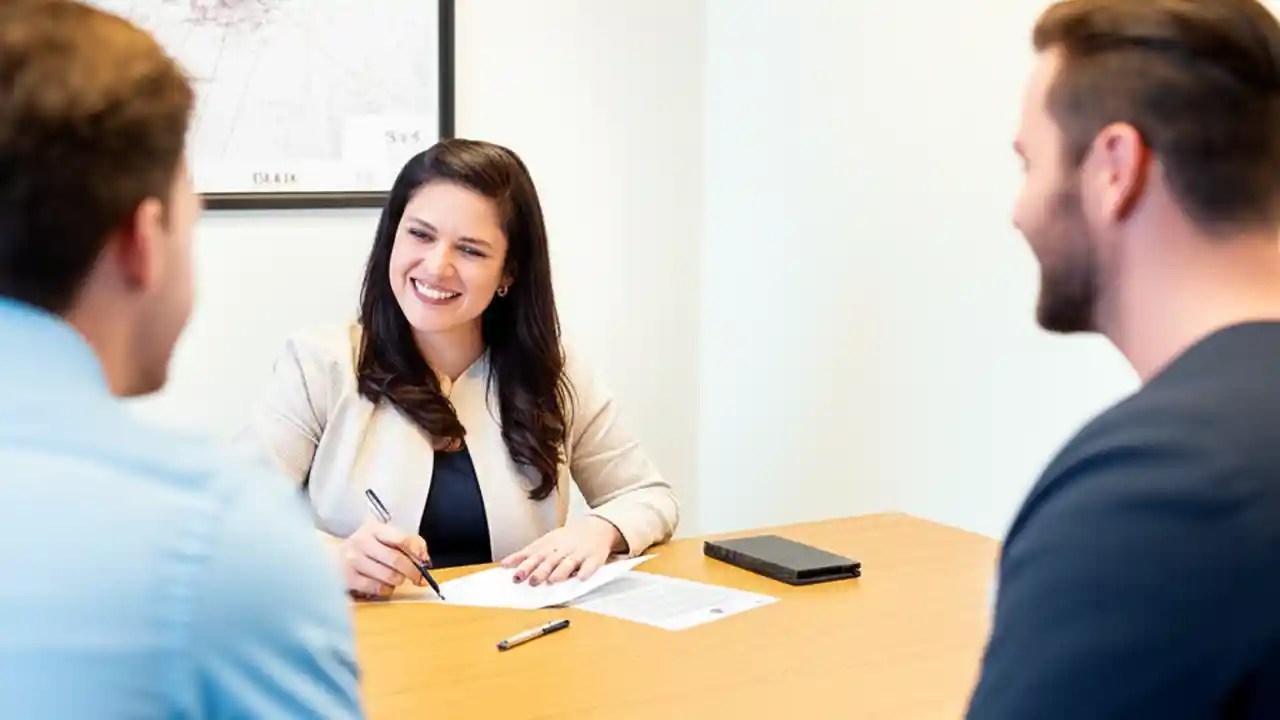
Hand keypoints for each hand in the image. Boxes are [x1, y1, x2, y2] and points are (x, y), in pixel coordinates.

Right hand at [339, 520, 430, 598]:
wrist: (329, 559)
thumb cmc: (363, 549)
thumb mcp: (381, 538)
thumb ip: (404, 543)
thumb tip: (424, 559)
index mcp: (374, 528)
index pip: (402, 538)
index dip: (418, 550)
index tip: (424, 559)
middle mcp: (362, 542)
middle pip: (397, 560)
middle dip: (413, 572)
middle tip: (419, 578)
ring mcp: (353, 560)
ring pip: (389, 576)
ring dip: (398, 580)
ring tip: (395, 578)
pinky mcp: (348, 578)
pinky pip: (377, 588)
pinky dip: (386, 589)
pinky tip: (384, 585)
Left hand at [500, 516, 623, 585]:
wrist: (596, 527)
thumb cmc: (567, 539)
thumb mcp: (546, 542)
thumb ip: (527, 554)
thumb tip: (505, 565)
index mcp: (549, 546)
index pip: (534, 556)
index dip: (524, 565)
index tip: (514, 575)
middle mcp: (562, 550)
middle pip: (549, 561)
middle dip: (540, 570)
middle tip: (532, 580)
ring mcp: (578, 554)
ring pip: (568, 563)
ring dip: (560, 572)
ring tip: (553, 580)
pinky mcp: (594, 558)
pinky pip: (590, 566)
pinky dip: (586, 571)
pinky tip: (581, 577)